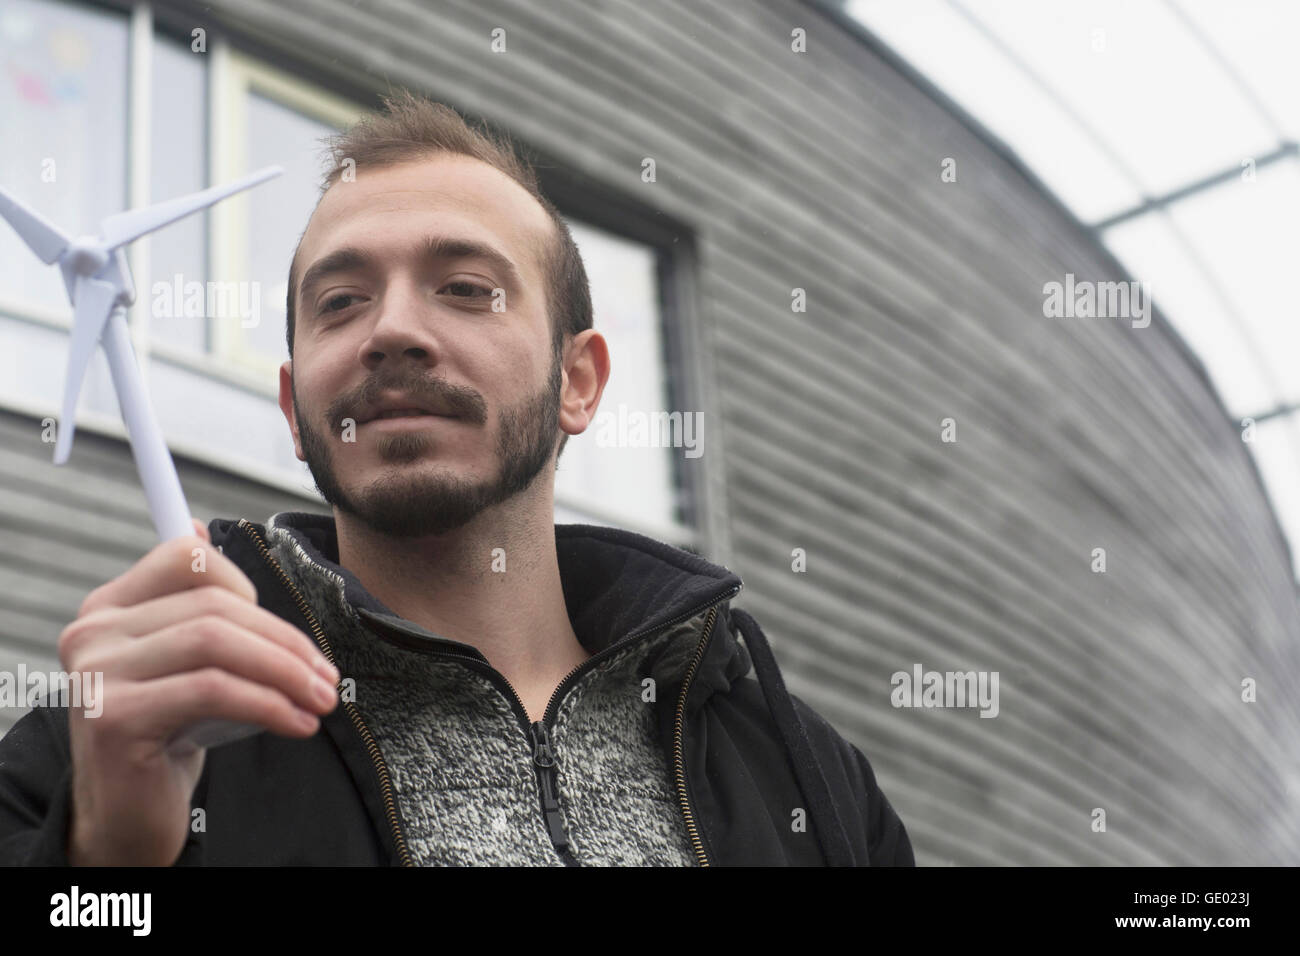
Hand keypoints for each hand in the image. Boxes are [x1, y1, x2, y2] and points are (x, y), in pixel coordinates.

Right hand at [61, 519, 338, 864]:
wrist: (128, 815)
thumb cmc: (169, 733)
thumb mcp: (183, 663)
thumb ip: (193, 608)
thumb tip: (201, 529)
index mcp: (110, 608)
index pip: (187, 558)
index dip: (245, 584)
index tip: (285, 634)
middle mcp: (93, 632)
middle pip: (214, 606)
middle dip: (285, 640)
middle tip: (327, 677)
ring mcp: (98, 674)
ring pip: (216, 643)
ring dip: (285, 671)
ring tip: (321, 700)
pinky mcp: (114, 717)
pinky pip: (213, 691)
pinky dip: (269, 704)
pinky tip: (298, 723)